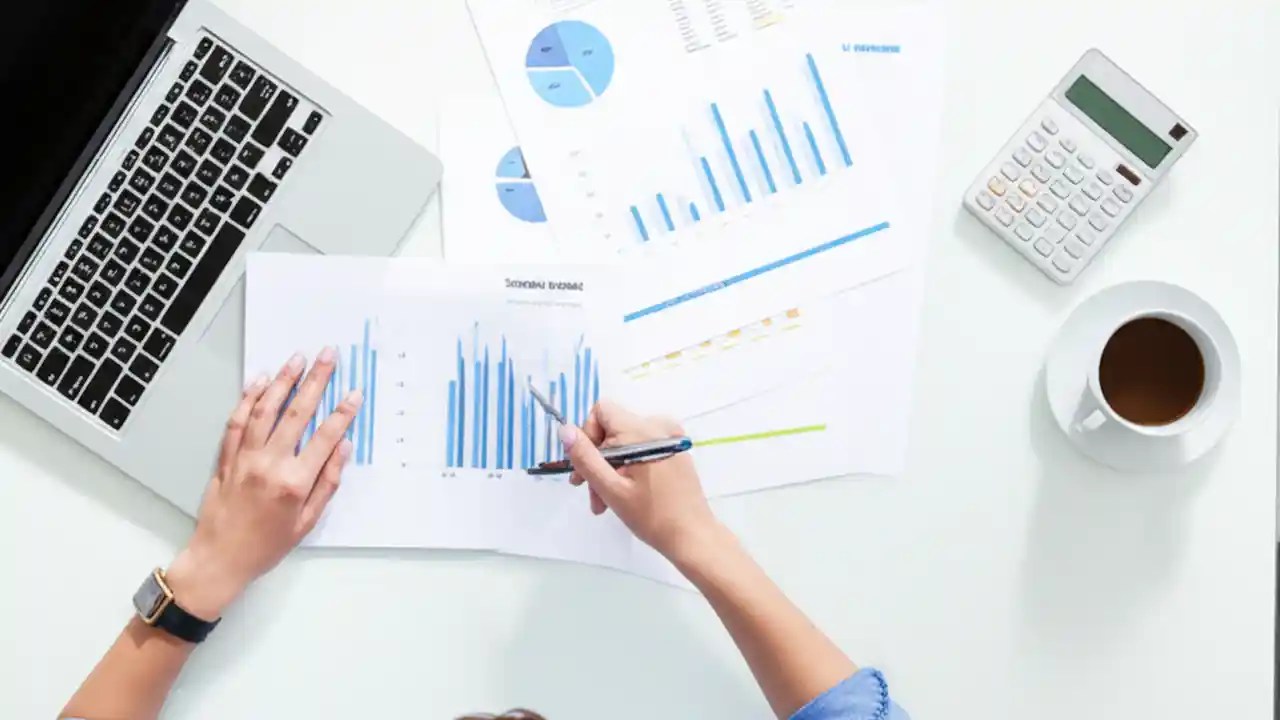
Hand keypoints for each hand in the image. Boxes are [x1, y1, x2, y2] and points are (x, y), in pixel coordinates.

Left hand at [164, 348, 361, 619]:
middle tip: (327, 355)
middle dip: (315, 380)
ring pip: (265, 409)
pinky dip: (248, 398)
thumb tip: (344, 448)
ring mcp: (245, 458)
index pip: (325, 437)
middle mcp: (269, 464)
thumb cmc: (266, 546)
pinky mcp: (226, 458)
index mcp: (294, 482)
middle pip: (297, 413)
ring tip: (296, 358)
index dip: (342, 413)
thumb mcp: (308, 522)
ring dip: (282, 380)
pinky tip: (260, 381)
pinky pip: (237, 421)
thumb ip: (328, 483)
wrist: (219, 559)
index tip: (354, 393)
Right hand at [562, 401, 718, 561]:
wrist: (693, 536)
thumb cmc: (652, 516)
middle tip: (590, 494)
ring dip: (610, 470)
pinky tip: (624, 496)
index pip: (602, 410)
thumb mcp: (611, 489)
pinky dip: (628, 468)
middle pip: (612, 431)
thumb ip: (585, 458)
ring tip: (605, 503)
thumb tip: (565, 430)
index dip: (588, 435)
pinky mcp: (675, 450)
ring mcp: (670, 438)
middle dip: (597, 461)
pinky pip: (641, 449)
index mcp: (642, 431)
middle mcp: (658, 426)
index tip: (585, 466)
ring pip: (625, 443)